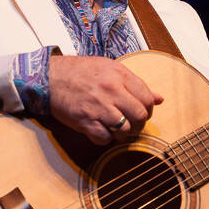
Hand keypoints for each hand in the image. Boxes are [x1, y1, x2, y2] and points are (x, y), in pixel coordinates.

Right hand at [48, 55, 163, 144]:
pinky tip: (101, 132)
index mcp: (119, 75)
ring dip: (123, 134)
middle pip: (140, 115)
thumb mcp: (109, 69)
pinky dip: (105, 139)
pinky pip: (105, 138)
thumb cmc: (79, 72)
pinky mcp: (85, 121)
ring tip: (117, 130)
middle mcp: (112, 90)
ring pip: (126, 129)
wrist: (49, 77)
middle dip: (139, 125)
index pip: (148, 98)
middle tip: (132, 125)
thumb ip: (134, 84)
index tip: (142, 113)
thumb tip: (160, 98)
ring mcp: (99, 106)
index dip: (149, 110)